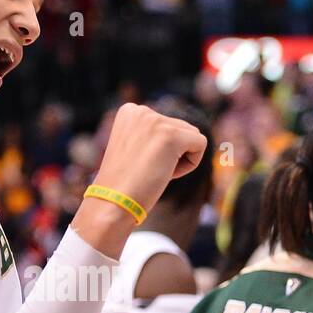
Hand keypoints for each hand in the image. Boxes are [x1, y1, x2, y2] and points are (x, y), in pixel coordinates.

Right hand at [92, 103, 206, 216]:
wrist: (112, 202)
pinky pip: (200, 144)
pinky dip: (190, 165)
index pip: (167, 123)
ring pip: (192, 136)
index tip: (139, 162)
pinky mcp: (171, 136)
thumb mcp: (134, 147)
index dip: (160, 149)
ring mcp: (156, 121)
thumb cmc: (124, 182)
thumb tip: (187, 134)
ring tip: (155, 171)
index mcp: (130, 111)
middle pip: (181, 128)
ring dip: (180, 159)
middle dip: (171, 154)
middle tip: (147, 170)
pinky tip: (167, 173)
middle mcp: (141, 110)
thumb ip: (153, 134)